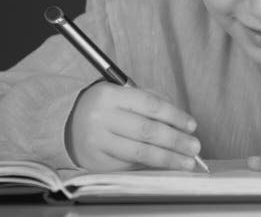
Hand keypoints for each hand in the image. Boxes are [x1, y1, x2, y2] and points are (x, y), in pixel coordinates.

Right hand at [66, 82, 200, 170]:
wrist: (66, 122)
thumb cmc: (104, 106)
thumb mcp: (122, 94)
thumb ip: (150, 101)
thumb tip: (180, 122)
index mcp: (110, 95)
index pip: (150, 105)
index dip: (175, 116)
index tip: (192, 126)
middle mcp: (101, 118)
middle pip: (147, 131)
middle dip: (175, 141)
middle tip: (194, 147)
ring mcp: (96, 141)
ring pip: (139, 152)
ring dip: (167, 158)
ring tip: (185, 162)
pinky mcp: (94, 161)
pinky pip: (127, 165)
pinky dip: (148, 166)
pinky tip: (162, 166)